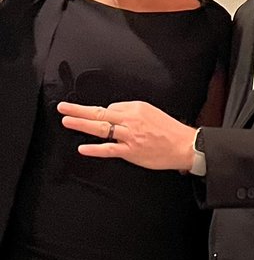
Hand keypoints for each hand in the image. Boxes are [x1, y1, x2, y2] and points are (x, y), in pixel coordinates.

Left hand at [57, 101, 195, 171]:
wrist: (184, 145)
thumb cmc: (169, 130)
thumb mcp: (150, 112)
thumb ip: (131, 113)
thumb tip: (114, 115)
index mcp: (135, 108)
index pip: (111, 107)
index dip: (102, 113)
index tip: (95, 116)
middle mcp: (130, 119)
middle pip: (100, 112)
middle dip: (79, 110)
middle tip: (63, 108)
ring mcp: (129, 136)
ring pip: (101, 128)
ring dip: (82, 124)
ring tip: (66, 121)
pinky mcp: (131, 152)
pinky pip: (110, 149)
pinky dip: (95, 149)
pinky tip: (83, 148)